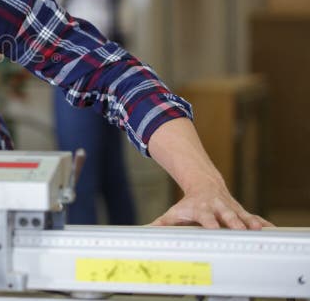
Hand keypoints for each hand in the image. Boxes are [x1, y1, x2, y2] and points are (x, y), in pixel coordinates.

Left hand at [149, 182, 272, 229]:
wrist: (204, 184)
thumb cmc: (189, 204)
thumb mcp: (174, 212)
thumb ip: (162, 223)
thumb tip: (145, 232)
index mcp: (202, 209)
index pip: (205, 216)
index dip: (210, 222)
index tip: (214, 228)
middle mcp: (218, 207)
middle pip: (226, 214)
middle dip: (233, 222)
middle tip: (240, 229)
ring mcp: (230, 208)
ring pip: (242, 214)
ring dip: (250, 222)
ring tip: (258, 230)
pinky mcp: (240, 210)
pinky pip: (253, 216)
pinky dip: (262, 223)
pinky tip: (271, 230)